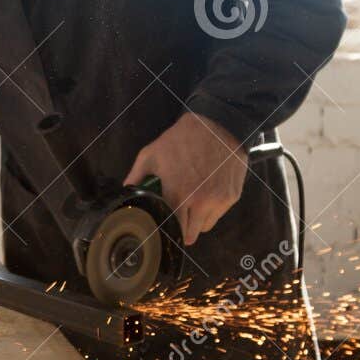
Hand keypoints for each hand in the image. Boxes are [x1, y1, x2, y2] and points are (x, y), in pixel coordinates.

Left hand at [124, 112, 246, 246]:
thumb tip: (127, 192)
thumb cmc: (181, 139)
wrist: (218, 124)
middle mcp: (201, 203)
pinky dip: (212, 209)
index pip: (174, 231)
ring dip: (197, 220)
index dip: (167, 230)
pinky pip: (219, 214)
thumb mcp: (151, 154)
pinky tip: (207, 192)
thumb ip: (137, 177)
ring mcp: (219, 200)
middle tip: (178, 216)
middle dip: (182, 229)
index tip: (164, 226)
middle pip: (191, 235)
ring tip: (192, 203)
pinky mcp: (232, 196)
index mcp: (178, 195)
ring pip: (205, 227)